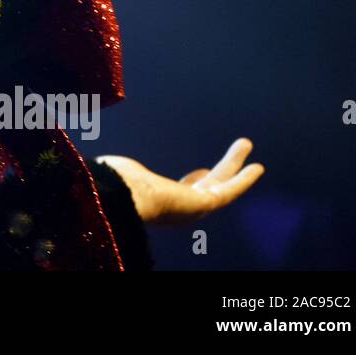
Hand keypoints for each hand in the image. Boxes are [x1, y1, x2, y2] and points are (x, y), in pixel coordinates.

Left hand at [96, 138, 264, 225]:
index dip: (194, 182)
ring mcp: (191, 210)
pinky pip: (230, 191)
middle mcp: (177, 209)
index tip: (199, 171)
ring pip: (221, 184)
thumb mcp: (119, 172)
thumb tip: (98, 161)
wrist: (118, 196)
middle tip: (233, 155)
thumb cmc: (109, 185)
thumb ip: (118, 170)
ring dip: (235, 165)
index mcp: (158, 201)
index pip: (181, 193)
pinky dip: (244, 179)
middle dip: (221, 171)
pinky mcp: (203, 206)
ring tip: (246, 144)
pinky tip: (257, 166)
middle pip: (206, 187)